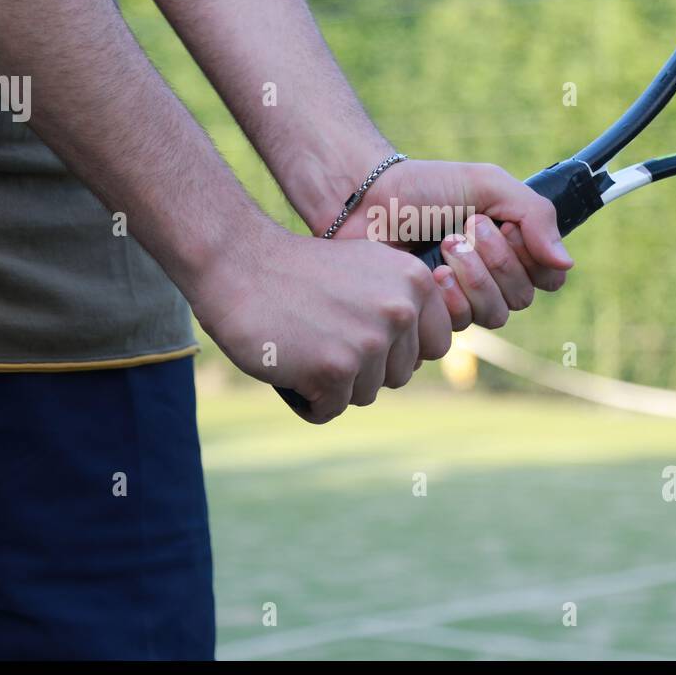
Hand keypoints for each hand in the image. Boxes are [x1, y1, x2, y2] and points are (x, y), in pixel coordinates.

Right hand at [191, 220, 450, 423]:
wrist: (239, 264)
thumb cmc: (300, 272)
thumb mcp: (369, 269)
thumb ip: (403, 303)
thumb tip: (431, 353)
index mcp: (415, 282)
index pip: (436, 346)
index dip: (397, 349)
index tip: (363, 331)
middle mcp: (400, 311)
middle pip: (398, 375)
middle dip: (362, 367)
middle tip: (323, 334)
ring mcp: (369, 341)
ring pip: (365, 394)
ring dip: (333, 383)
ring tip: (306, 346)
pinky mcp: (335, 369)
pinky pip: (329, 410)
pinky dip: (306, 399)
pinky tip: (289, 365)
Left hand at [333, 160, 573, 329]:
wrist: (366, 201)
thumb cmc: (424, 188)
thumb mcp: (487, 185)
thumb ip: (534, 215)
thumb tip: (566, 264)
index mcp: (509, 247)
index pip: (547, 276)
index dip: (532, 259)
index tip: (507, 227)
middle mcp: (490, 278)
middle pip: (521, 298)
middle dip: (496, 262)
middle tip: (466, 228)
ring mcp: (460, 300)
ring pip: (493, 316)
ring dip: (474, 279)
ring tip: (445, 246)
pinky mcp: (431, 318)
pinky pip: (458, 327)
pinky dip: (449, 298)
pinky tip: (430, 274)